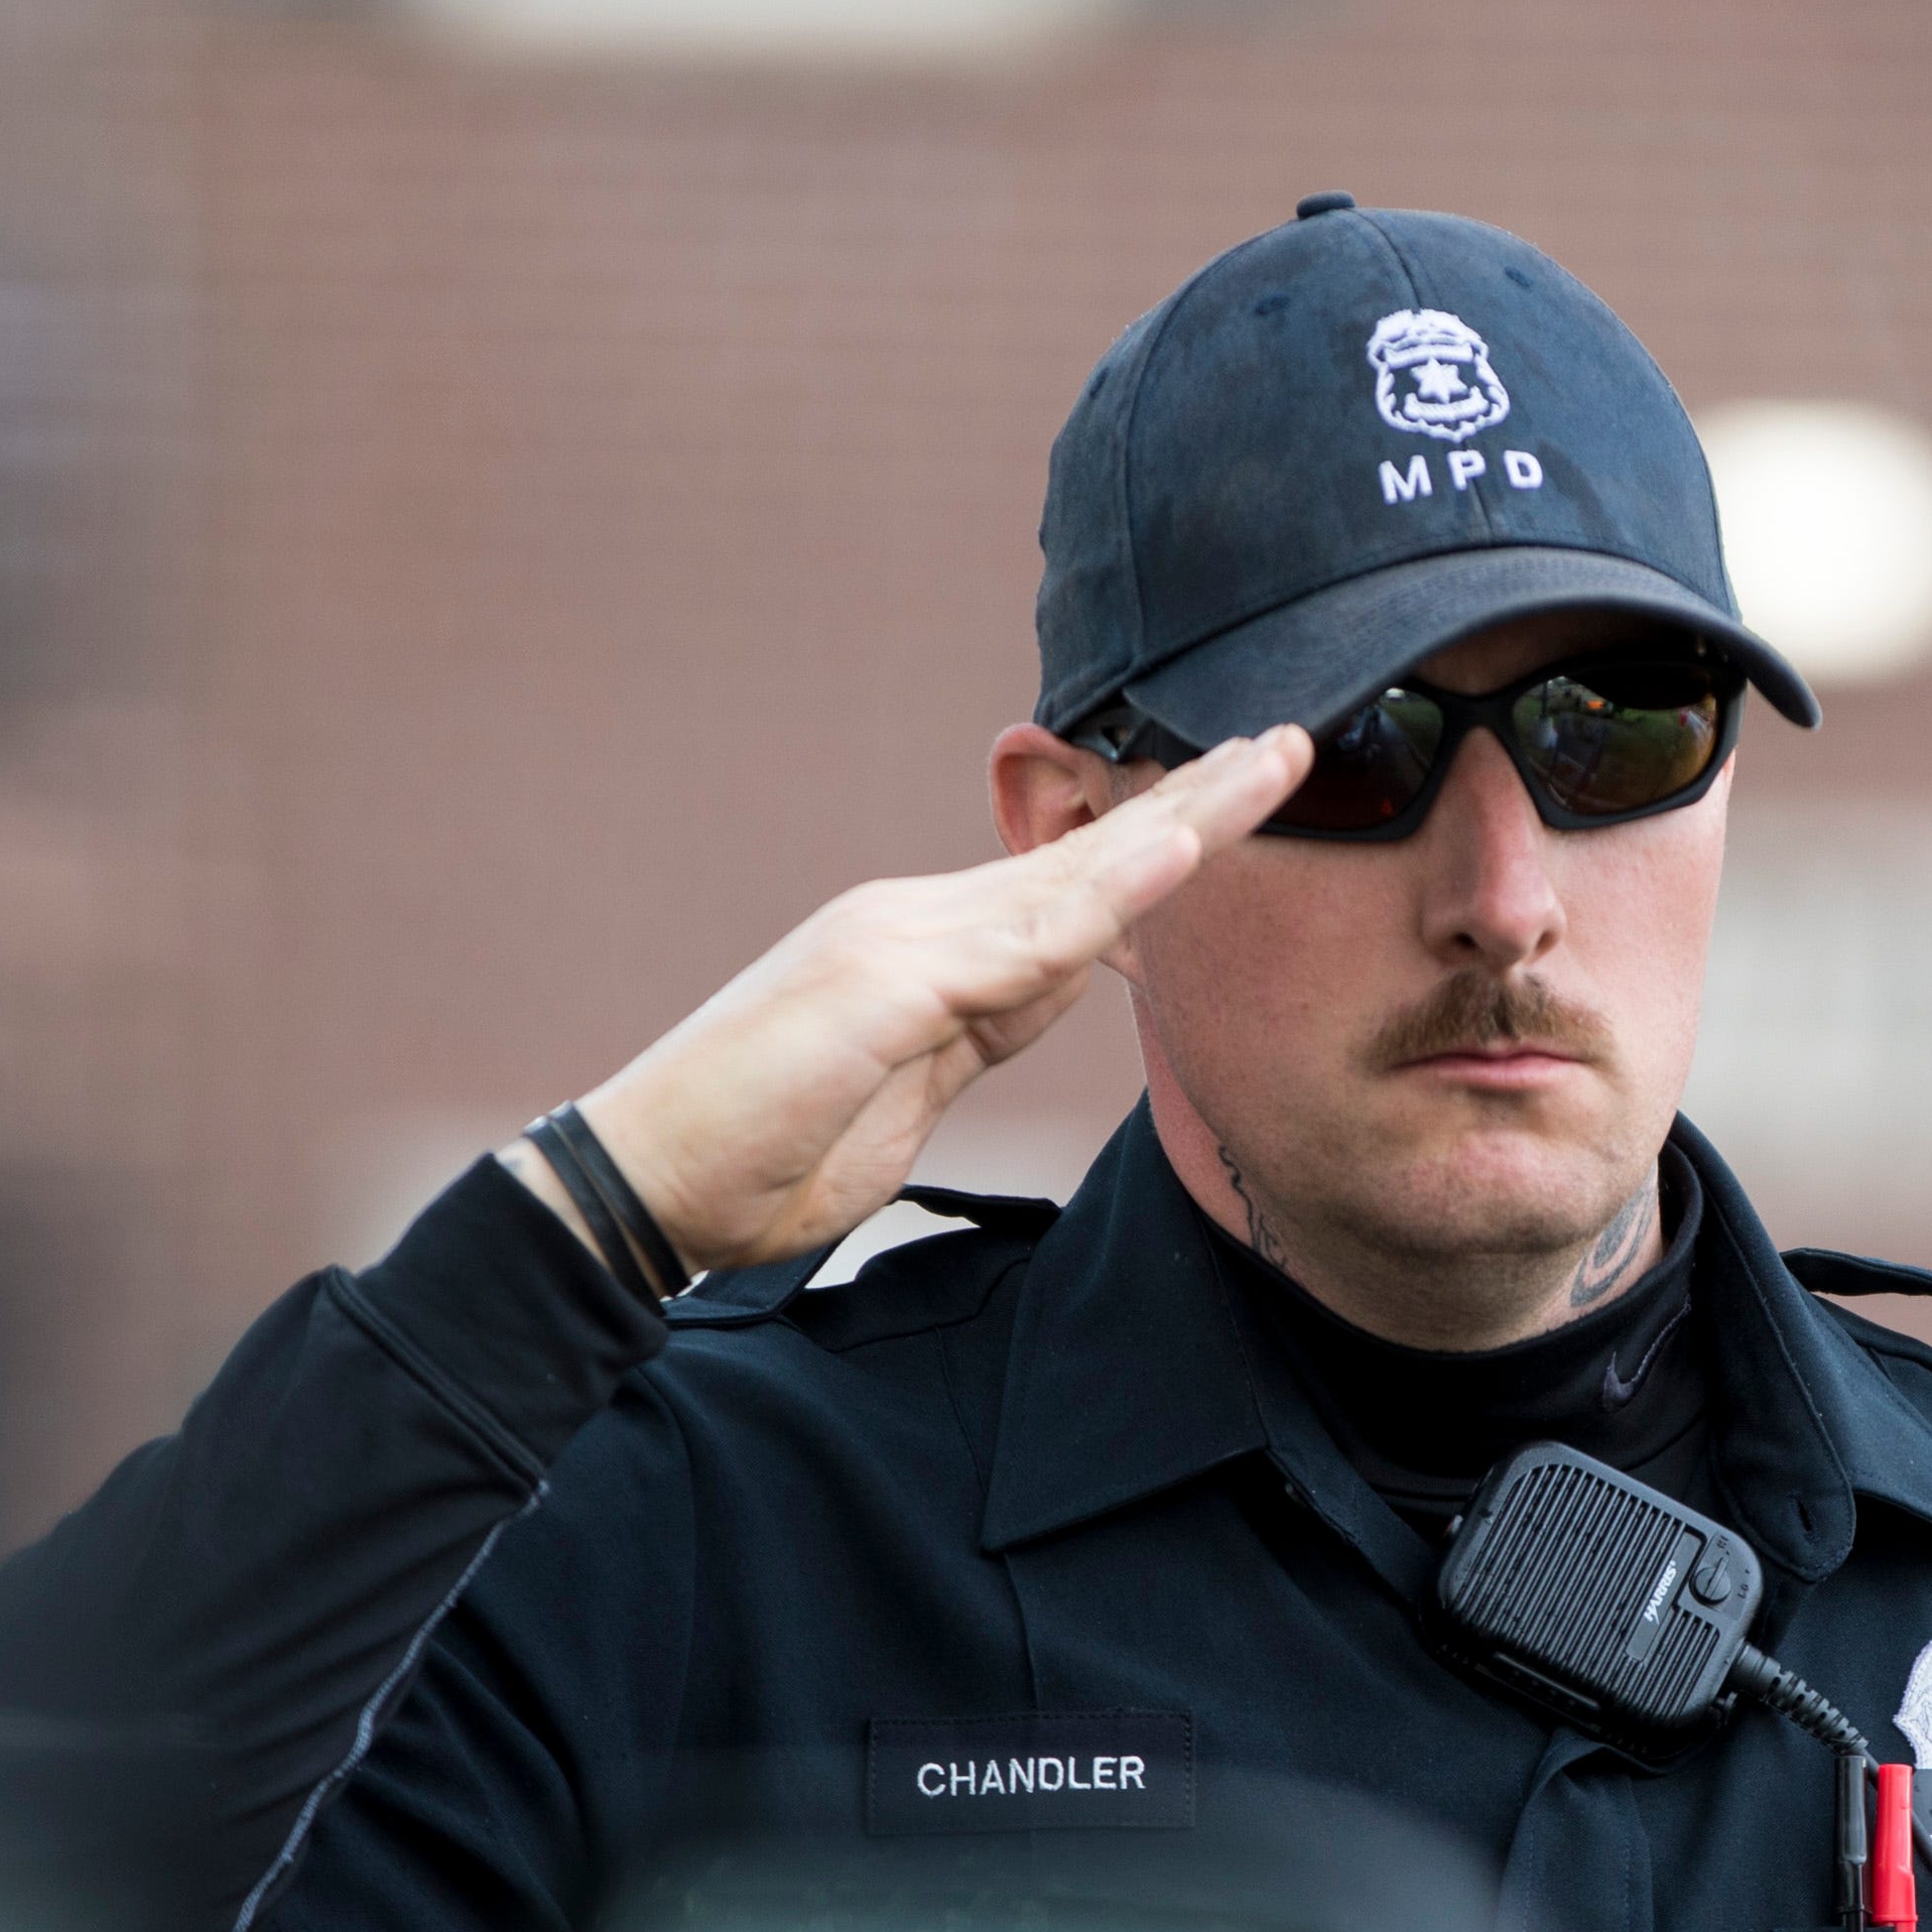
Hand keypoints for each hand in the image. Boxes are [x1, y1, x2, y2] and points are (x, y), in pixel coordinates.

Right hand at [509, 728, 1305, 1280]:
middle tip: (1292, 746)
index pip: (1068, 894)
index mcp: (922, 950)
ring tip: (1270, 768)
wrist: (639, 1185)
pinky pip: (1020, 936)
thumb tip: (1062, 982)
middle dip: (1193, 804)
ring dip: (1179, 822)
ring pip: (1069, 877)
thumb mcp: (905, 1100)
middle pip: (1084, 858)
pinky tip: (1178, 855)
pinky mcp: (881, 982)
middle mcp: (912, 920)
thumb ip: (983, 1033)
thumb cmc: (759, 1159)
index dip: (1157, 853)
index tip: (1242, 811)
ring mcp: (895, 942)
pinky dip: (1107, 892)